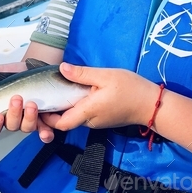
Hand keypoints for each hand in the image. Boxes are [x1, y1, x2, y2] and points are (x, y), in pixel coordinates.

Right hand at [0, 62, 54, 141]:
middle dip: (13, 114)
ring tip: (32, 104)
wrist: (37, 69)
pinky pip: (44, 133)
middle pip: (11, 126)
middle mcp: (14, 120)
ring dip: (29, 119)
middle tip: (17, 99)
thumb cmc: (16, 75)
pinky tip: (46, 133)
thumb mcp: (0, 72)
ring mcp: (29, 121)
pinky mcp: (44, 121)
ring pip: (26, 128)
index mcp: (0, 113)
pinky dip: (45, 134)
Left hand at [41, 63, 157, 131]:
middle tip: (43, 96)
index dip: (47, 118)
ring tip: (56, 92)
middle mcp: (90, 121)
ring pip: (75, 117)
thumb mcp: (106, 76)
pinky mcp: (103, 119)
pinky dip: (76, 107)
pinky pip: (84, 115)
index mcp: (88, 111)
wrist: (152, 104)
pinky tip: (75, 94)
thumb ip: (82, 74)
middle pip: (65, 121)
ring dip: (65, 108)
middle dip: (53, 111)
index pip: (60, 123)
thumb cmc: (131, 89)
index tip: (39, 105)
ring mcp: (97, 122)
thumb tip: (62, 68)